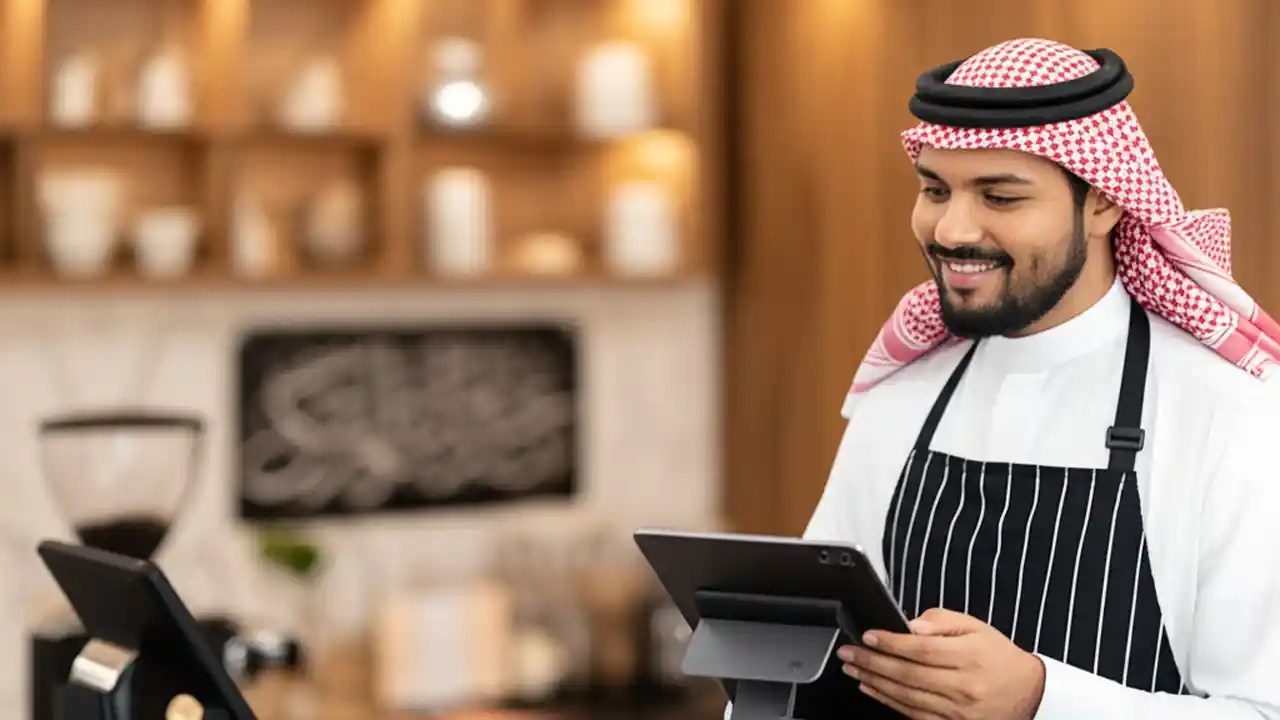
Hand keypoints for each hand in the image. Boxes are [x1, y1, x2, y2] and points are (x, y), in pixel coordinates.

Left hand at [837, 608, 1044, 719]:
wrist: (1029, 695)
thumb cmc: (998, 657)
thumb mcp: (976, 627)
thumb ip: (941, 621)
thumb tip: (910, 627)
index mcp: (971, 657)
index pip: (922, 649)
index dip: (891, 643)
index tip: (868, 636)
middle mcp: (964, 686)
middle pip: (908, 675)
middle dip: (872, 662)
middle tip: (848, 653)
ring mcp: (958, 711)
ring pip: (907, 697)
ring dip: (874, 682)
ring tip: (853, 668)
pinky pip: (913, 714)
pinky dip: (889, 701)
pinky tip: (872, 688)